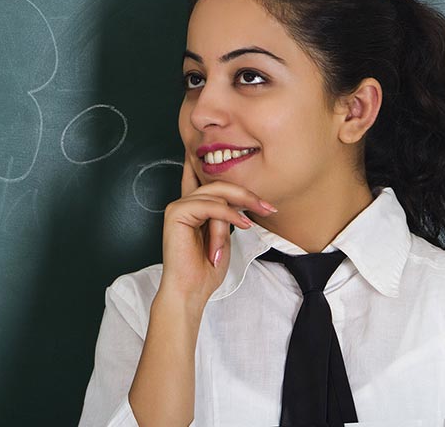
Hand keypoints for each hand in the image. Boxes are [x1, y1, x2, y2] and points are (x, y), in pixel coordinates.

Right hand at [158, 156, 276, 303]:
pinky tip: (242, 224)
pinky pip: (209, 206)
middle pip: (216, 184)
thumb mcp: (222, 236)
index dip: (212, 164)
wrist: (191, 291)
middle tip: (268, 206)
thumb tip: (241, 203)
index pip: (199, 177)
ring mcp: (177, 207)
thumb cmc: (205, 269)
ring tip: (256, 220)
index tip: (227, 153)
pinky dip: (229, 215)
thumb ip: (226, 216)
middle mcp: (182, 203)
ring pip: (215, 193)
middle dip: (246, 193)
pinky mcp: (175, 213)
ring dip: (240, 206)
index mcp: (191, 208)